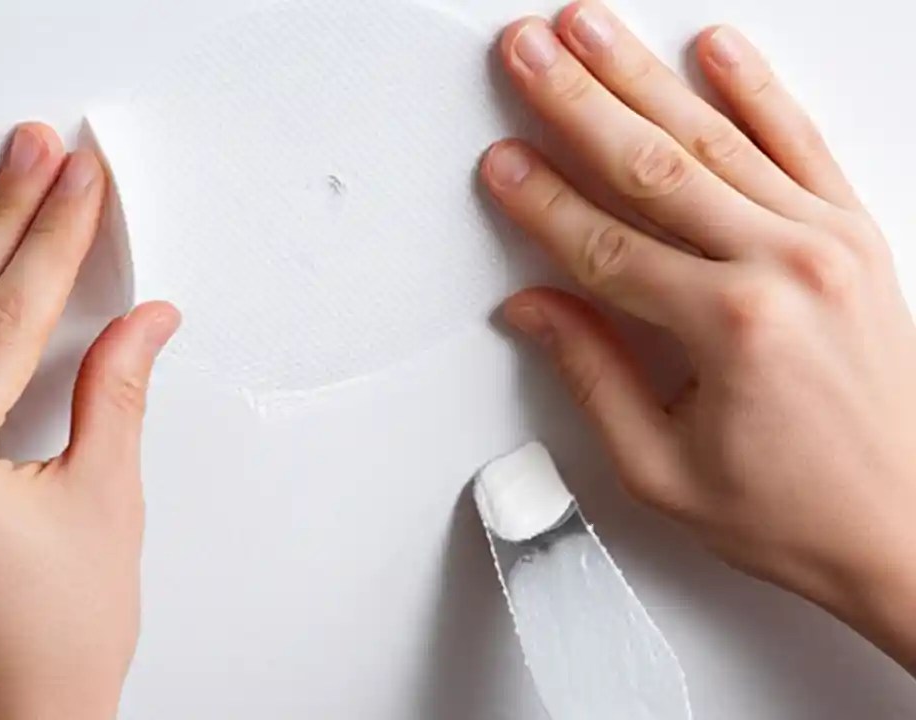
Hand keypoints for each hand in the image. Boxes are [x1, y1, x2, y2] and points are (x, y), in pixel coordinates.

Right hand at [484, 3, 915, 670]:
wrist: (912, 530)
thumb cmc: (799, 512)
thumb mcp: (662, 467)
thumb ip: (592, 375)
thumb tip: (536, 311)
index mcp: (730, 329)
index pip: (604, 246)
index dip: (540, 201)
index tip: (501, 165)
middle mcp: (784, 269)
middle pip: (651, 166)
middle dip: (575, 101)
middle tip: (527, 53)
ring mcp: (827, 242)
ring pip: (715, 137)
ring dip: (642, 76)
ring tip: (591, 30)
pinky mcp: (857, 236)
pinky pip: (801, 141)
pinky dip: (756, 89)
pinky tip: (717, 48)